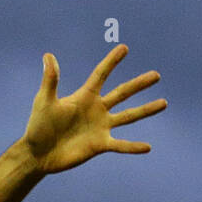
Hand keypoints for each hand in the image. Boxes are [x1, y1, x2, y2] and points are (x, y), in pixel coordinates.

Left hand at [22, 44, 165, 173]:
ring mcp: (100, 127)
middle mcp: (96, 110)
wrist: (38, 154)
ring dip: (146, 110)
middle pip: (122, 93)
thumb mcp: (44, 101)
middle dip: (139, 84)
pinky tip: (148, 147)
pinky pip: (120, 145)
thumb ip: (50, 80)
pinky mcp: (99, 145)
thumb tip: (48, 55)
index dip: (111, 62)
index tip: (124, 48)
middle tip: (156, 75)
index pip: (101, 75)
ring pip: (128, 117)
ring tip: (164, 103)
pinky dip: (132, 147)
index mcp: (84, 97)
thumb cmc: (38, 127)